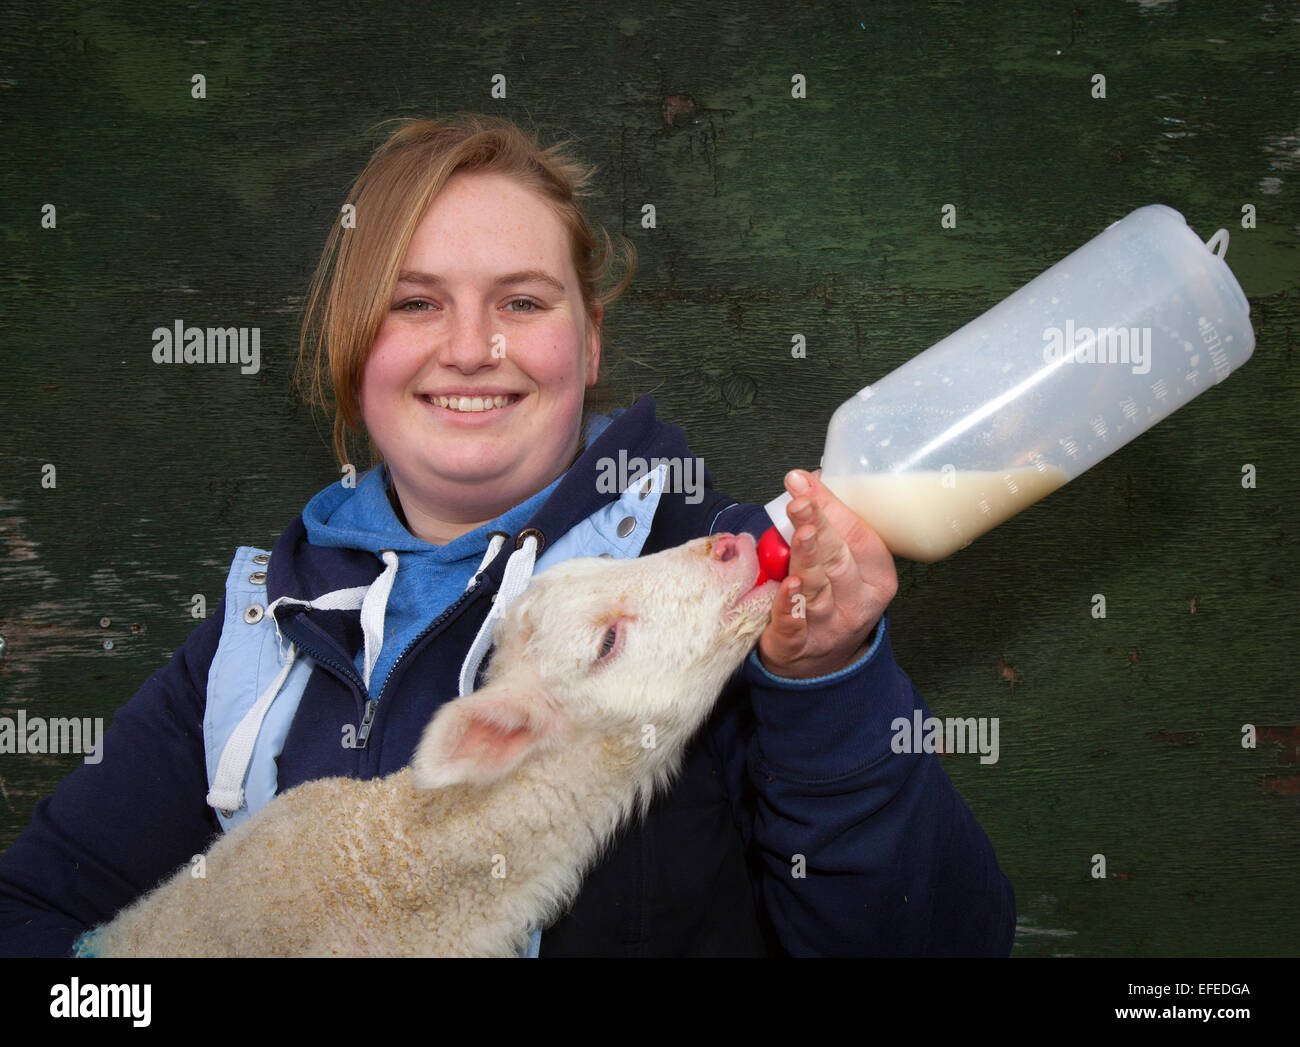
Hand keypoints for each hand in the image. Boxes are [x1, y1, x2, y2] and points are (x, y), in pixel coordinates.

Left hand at [758, 469, 897, 678]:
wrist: (815, 664)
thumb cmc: (830, 599)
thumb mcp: (841, 562)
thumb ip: (827, 525)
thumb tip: (806, 478)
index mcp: (876, 578)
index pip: (859, 537)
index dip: (833, 509)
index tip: (806, 483)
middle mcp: (858, 603)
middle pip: (839, 560)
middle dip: (820, 527)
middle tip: (800, 501)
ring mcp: (830, 627)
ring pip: (818, 588)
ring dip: (808, 559)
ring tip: (800, 532)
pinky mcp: (798, 646)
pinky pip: (795, 625)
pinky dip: (791, 606)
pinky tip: (786, 587)